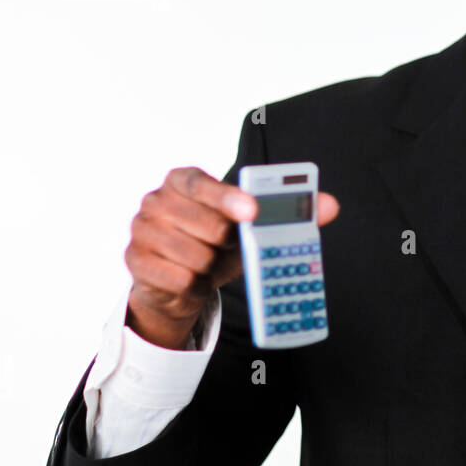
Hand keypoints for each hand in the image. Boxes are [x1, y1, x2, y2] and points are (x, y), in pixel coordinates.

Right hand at [124, 166, 338, 348]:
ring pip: (194, 255)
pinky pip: (179, 278)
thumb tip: (330, 205)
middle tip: (224, 246)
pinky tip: (190, 278)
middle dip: (224, 243)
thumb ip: (290, 212)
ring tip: (206, 263)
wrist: (181, 282)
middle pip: (205, 225)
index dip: (229, 197)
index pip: (202, 183)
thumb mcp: (251, 227)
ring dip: (210, 266)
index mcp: (183, 180)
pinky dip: (194, 284)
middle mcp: (156, 200)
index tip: (253, 211)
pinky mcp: (135, 262)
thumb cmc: (217, 244)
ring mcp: (141, 230)